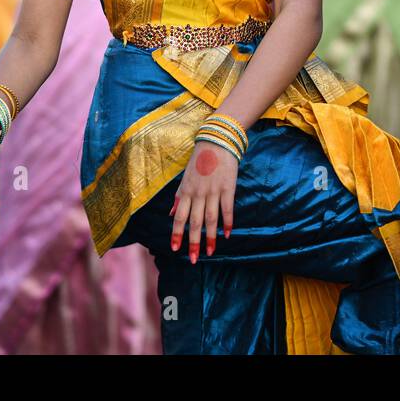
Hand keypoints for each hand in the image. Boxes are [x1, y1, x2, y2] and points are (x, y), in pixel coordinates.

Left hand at [171, 140, 237, 263]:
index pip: (179, 217)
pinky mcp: (228, 187)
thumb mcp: (185, 178)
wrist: (217, 141)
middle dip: (193, 242)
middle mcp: (198, 193)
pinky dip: (227, 222)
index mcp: (186, 191)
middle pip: (194, 222)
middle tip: (193, 260)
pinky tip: (227, 234)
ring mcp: (213, 191)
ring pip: (210, 219)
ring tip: (210, 252)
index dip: (177, 233)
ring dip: (210, 237)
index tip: (175, 249)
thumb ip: (179, 196)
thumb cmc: (200, 160)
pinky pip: (227, 209)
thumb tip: (171, 213)